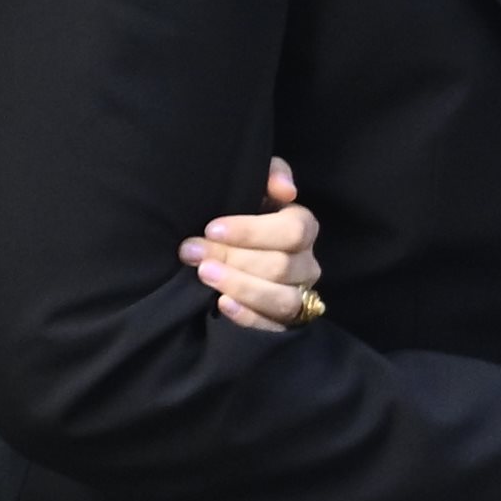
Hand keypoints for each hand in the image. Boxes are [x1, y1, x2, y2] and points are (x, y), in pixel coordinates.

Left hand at [178, 157, 322, 332]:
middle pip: (281, 266)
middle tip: (192, 251)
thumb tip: (285, 189)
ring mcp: (300, 296)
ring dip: (240, 286)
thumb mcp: (257, 186)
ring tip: (204, 275)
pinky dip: (248, 317)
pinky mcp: (284, 324)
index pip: (293, 231)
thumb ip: (272, 174)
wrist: (233, 250)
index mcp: (304, 228)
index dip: (252, 231)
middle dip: (233, 258)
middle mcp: (307, 264)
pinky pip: (273, 326)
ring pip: (283, 299)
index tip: (212, 227)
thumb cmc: (245, 213)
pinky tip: (222, 304)